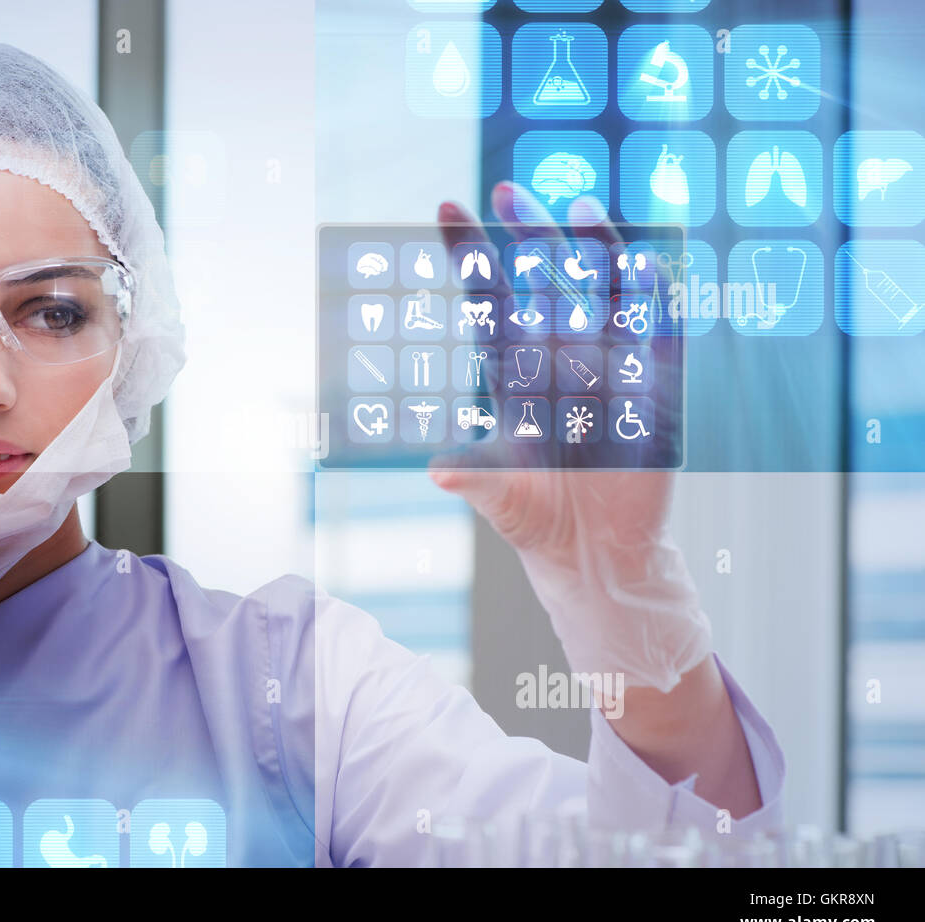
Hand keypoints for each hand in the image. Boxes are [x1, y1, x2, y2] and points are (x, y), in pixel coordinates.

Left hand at [428, 183, 710, 691]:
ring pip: (602, 295)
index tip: (448, 205)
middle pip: (544, 283)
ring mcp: (608, 370)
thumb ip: (477, 480)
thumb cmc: (536, 520)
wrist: (594, 553)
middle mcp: (559, 360)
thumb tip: (439, 472)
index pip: (489, 301)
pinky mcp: (654, 393)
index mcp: (512, 376)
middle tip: (511, 192)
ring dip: (594, 254)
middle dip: (529, 237)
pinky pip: (658, 339)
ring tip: (582, 210)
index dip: (470, 255)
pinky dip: (654, 306)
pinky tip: (646, 269)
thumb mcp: (501, 501)